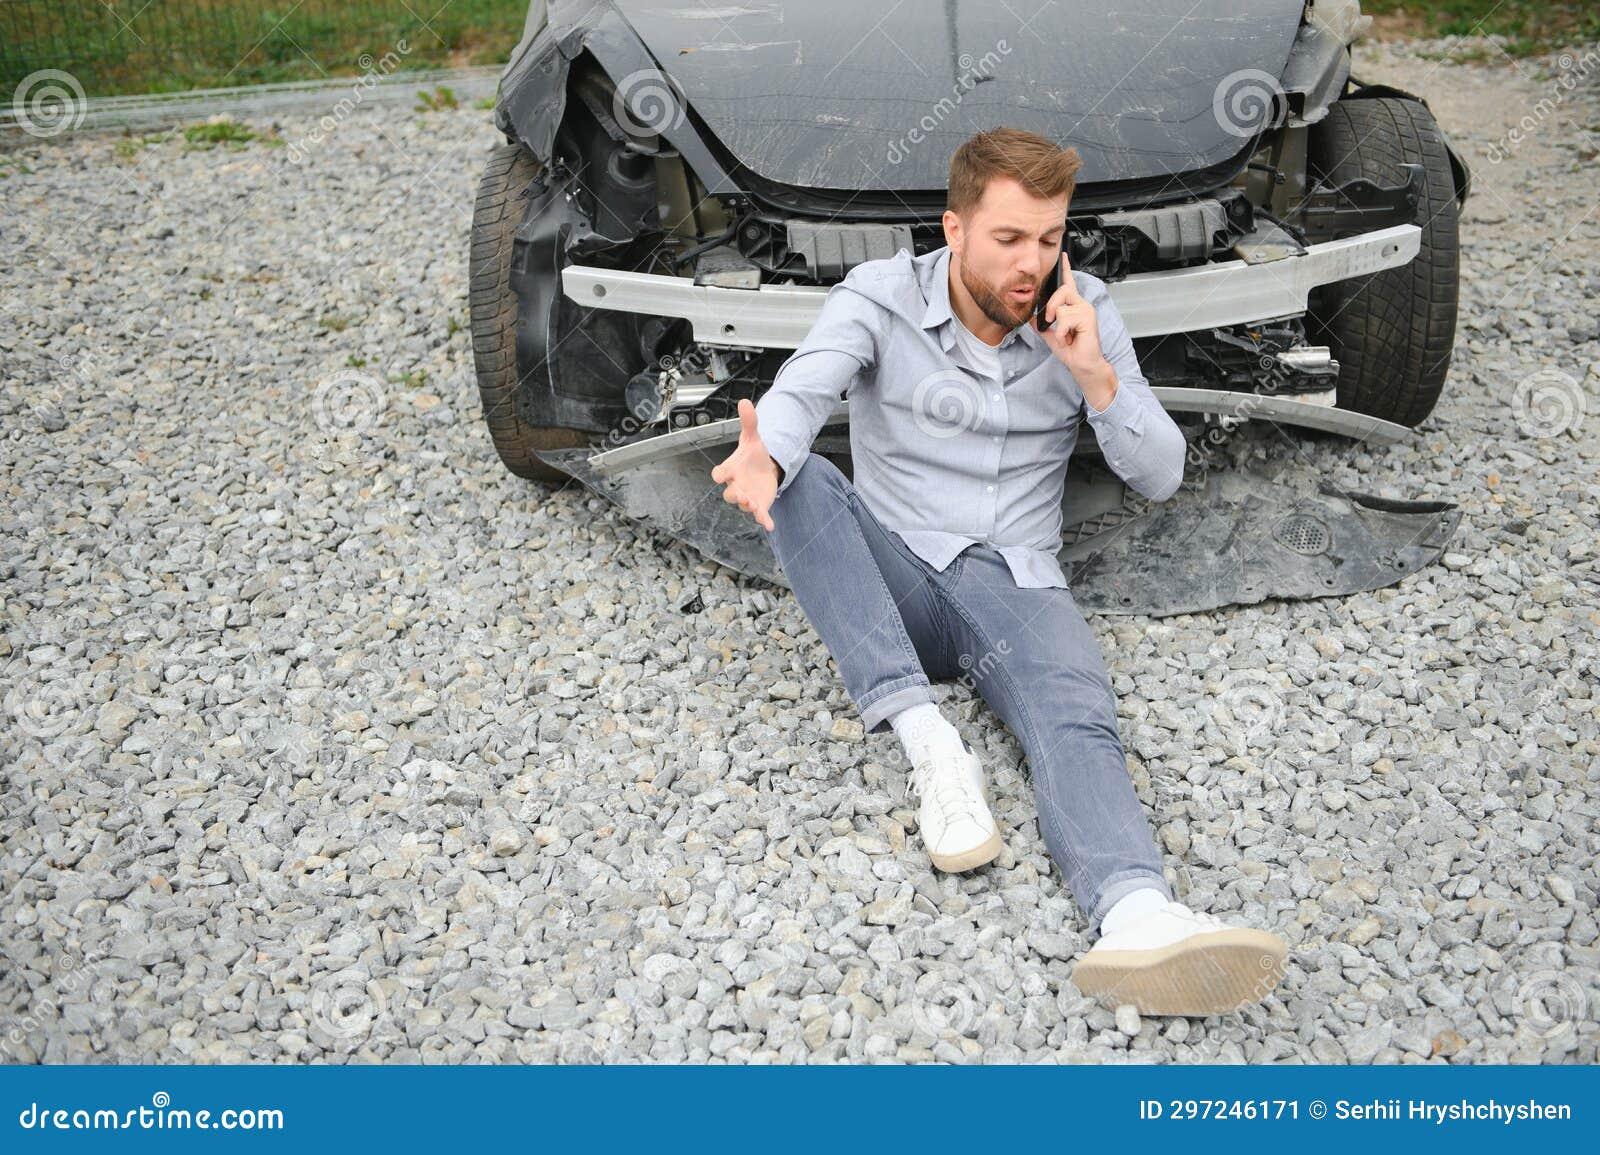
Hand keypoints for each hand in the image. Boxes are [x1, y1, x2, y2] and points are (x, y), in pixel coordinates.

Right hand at [710, 398, 778, 531]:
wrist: (765, 468)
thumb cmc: (753, 455)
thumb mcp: (752, 438)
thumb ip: (749, 422)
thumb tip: (745, 401)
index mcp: (731, 470)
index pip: (720, 473)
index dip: (720, 474)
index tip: (720, 476)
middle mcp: (736, 485)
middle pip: (729, 493)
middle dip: (734, 495)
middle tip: (741, 495)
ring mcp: (747, 497)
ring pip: (743, 505)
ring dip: (747, 506)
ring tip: (753, 505)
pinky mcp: (760, 506)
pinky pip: (760, 516)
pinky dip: (764, 521)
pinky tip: (770, 526)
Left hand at [1036, 248, 1113, 388]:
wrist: (1082, 365)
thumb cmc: (1072, 351)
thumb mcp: (1051, 335)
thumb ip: (1043, 324)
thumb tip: (1032, 316)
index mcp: (1073, 306)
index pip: (1069, 283)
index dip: (1066, 269)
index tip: (1063, 255)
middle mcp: (1081, 305)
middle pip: (1063, 289)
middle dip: (1051, 305)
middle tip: (1050, 319)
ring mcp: (1086, 310)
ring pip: (1061, 304)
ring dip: (1056, 321)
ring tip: (1063, 334)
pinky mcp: (1088, 318)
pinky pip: (1065, 318)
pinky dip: (1061, 331)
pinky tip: (1068, 338)